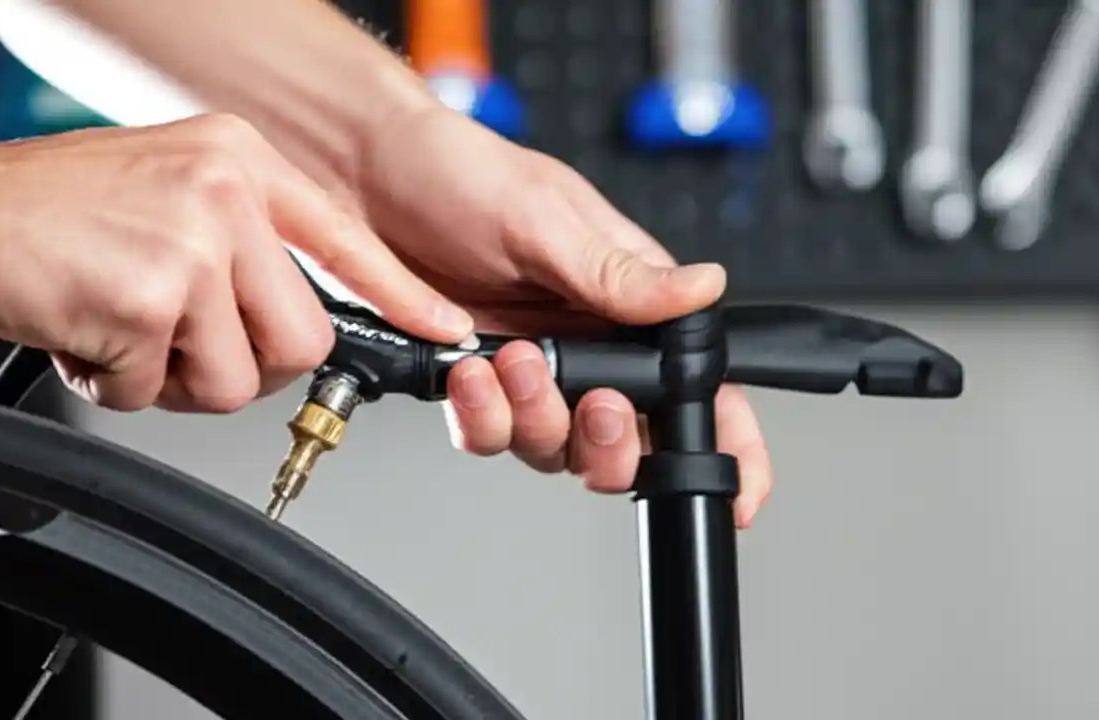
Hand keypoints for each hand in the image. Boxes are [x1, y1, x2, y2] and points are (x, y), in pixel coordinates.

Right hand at [0, 113, 473, 411]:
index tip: (445, 330)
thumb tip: (294, 318)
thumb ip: (240, 242)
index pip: (346, 241)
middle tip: (182, 344)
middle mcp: (225, 192)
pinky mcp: (145, 299)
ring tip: (125, 330)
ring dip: (178, 378)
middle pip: (302, 339)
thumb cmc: (50, 211)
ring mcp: (189, 243)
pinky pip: (163, 391)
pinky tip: (87, 333)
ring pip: (239, 378)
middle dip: (246, 364)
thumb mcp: (170, 191)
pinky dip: (121, 384)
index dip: (402, 296)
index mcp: (239, 162)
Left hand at [358, 109, 773, 527]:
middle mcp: (586, 341)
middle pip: (629, 440)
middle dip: (613, 443)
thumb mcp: (546, 218)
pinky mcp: (474, 383)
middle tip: (594, 405)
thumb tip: (705, 288)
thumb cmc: (458, 172)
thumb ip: (621, 274)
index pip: (699, 382)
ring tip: (508, 362)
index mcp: (627, 300)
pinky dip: (481, 420)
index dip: (725, 443)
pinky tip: (467, 374)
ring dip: (535, 420)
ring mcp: (530, 369)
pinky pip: (490, 436)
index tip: (738, 495)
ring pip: (555, 448)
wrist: (360, 174)